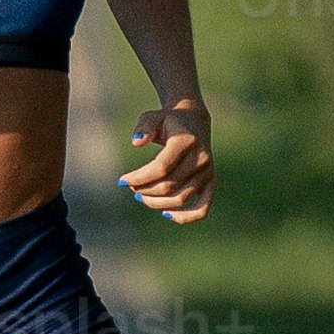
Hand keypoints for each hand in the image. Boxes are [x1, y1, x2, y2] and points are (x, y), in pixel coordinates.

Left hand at [118, 98, 213, 222]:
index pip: (161, 168)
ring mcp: (208, 172)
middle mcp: (201, 158)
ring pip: (180, 198)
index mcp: (187, 142)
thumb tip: (136, 142)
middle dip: (144, 189)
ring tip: (140, 196)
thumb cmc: (168, 121)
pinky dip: (186, 217)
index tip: (122, 180)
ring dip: (156, 202)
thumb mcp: (153, 117)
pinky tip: (166, 214)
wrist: (194, 122)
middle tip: (130, 186)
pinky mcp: (211, 182)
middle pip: (169, 185)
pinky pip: (202, 208)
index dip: (139, 177)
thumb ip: (144, 127)